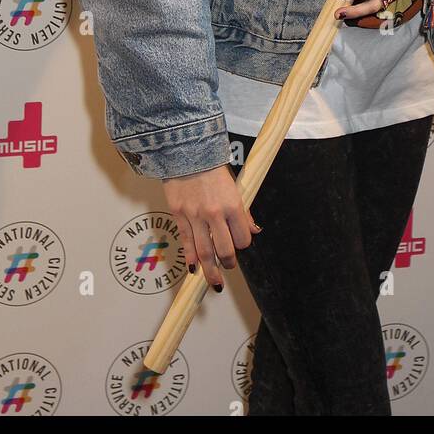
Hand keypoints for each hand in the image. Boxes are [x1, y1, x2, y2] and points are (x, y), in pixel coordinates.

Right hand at [162, 164, 260, 291]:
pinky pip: (186, 242)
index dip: (243, 244)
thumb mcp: (234, 186)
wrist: (187, 152)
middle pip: (224, 250)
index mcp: (232, 204)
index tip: (240, 244)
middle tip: (228, 267)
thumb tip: (255, 230)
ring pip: (204, 252)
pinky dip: (190, 258)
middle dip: (228, 263)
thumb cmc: (213, 168)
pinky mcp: (178, 215)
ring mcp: (195, 216)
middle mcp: (214, 213)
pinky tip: (193, 268)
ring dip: (210, 270)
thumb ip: (244, 211)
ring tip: (214, 281)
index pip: (243, 238)